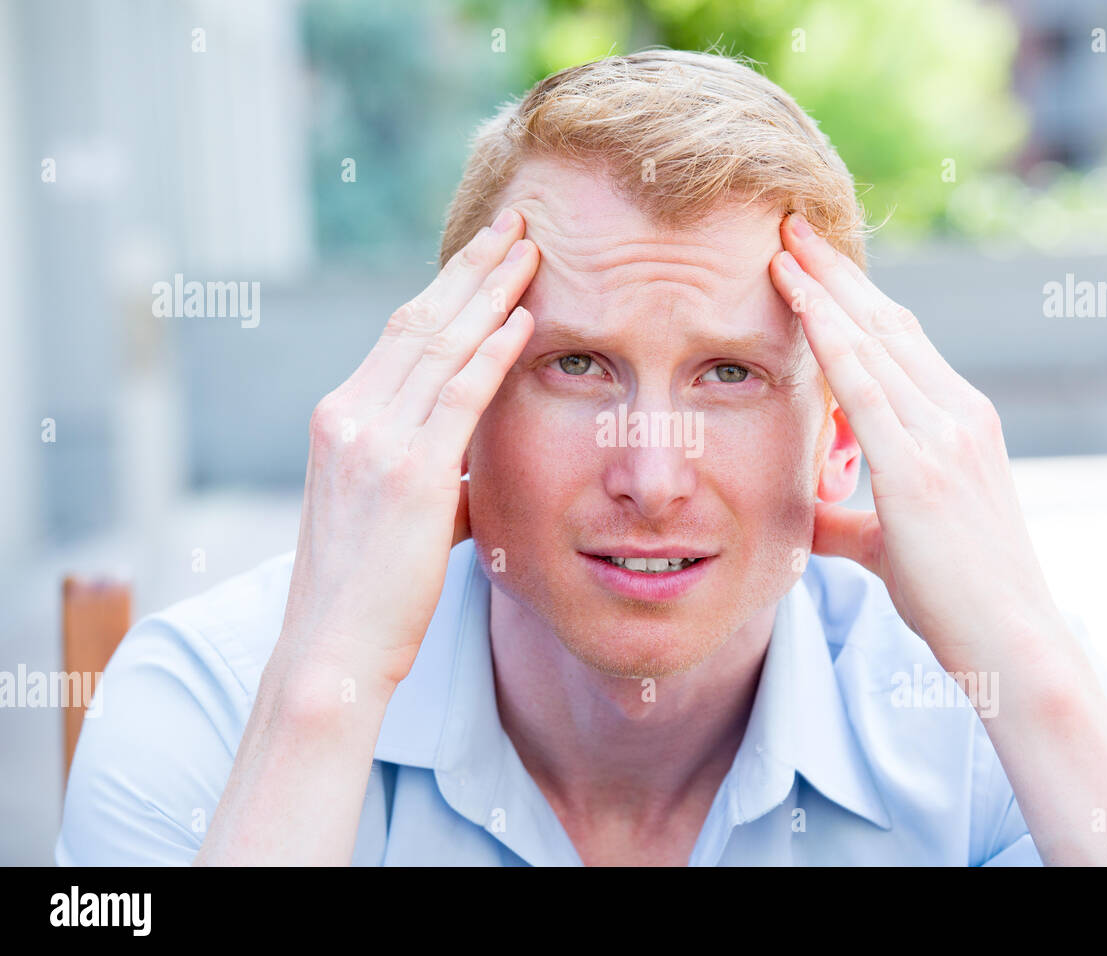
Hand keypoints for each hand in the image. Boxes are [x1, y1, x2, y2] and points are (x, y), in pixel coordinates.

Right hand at [279, 209, 537, 691]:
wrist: (333, 647)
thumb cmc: (369, 589)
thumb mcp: (394, 510)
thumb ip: (431, 470)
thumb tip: (473, 458)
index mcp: (341, 416)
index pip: (401, 333)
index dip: (447, 288)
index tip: (483, 255)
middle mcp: (350, 413)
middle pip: (419, 319)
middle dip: (470, 268)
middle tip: (513, 224)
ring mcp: (374, 439)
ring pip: (439, 344)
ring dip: (489, 292)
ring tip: (529, 250)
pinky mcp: (407, 472)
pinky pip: (457, 395)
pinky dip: (492, 351)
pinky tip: (522, 317)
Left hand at [769, 214, 1067, 676]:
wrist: (1011, 639)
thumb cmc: (957, 597)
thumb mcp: (896, 543)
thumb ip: (852, 517)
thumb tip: (806, 512)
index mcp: (960, 422)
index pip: (899, 341)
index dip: (854, 296)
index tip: (815, 261)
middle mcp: (958, 413)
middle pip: (886, 322)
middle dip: (836, 272)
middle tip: (791, 226)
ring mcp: (946, 435)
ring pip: (875, 339)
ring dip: (825, 287)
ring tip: (783, 244)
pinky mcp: (923, 468)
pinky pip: (865, 386)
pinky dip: (830, 336)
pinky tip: (799, 301)